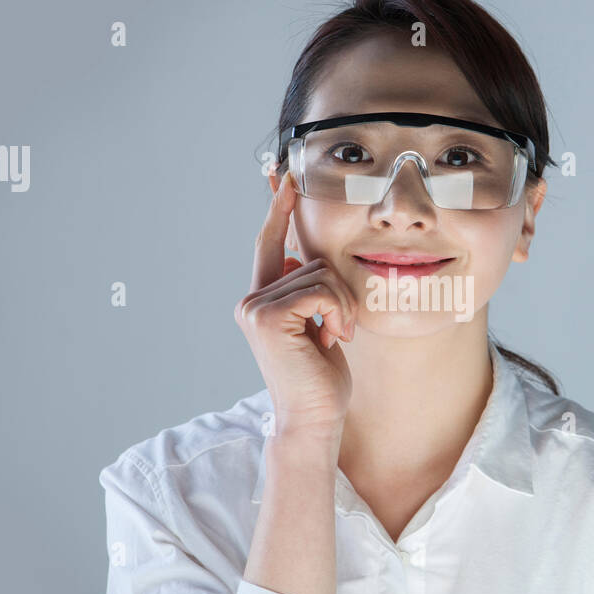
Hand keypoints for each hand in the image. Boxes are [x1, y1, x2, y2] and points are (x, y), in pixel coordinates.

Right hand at [233, 170, 358, 436]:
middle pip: (312, 260)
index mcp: (262, 298)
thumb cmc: (321, 378)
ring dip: (342, 307)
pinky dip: (337, 313)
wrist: (313, 418)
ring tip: (334, 337)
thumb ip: (308, 292)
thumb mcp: (318, 324)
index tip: (283, 175)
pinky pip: (320, 291)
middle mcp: (251, 298)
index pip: (269, 242)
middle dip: (339, 293)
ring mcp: (255, 306)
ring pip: (320, 275)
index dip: (278, 208)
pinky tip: (332, 339)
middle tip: (337, 330)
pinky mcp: (267, 316)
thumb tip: (299, 256)